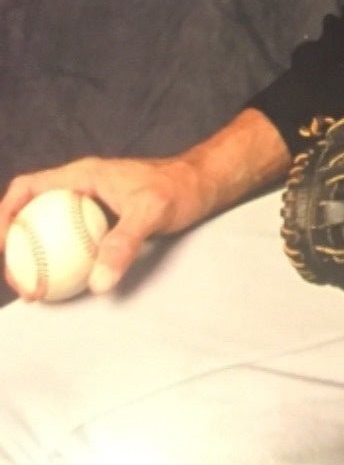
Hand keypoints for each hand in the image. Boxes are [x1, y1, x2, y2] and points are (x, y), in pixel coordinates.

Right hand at [0, 107, 290, 300]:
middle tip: (18, 281)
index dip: (5, 213)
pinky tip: (65, 287)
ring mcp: (90, 205)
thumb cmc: (179, 189)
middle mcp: (80, 188)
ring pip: (50, 230)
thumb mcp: (151, 213)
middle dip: (15, 244)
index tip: (2, 245)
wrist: (203, 185)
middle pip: (32, 213)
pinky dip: (62, 261)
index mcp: (81, 175)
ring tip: (33, 290)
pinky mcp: (102, 221)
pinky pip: (72, 242)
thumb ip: (124, 243)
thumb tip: (97, 283)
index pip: (28, 187)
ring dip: (36, 256)